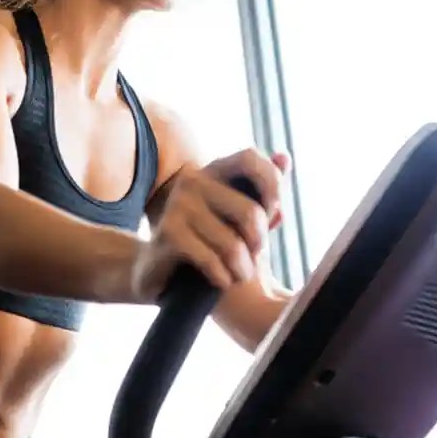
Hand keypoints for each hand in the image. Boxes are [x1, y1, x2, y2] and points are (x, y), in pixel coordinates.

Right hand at [129, 148, 290, 302]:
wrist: (152, 267)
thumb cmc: (203, 239)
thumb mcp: (235, 215)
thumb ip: (262, 190)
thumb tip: (284, 157)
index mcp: (212, 170)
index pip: (250, 158)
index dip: (271, 184)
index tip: (272, 212)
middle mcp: (192, 181)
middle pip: (251, 212)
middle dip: (259, 242)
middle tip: (252, 256)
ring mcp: (177, 206)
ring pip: (233, 244)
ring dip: (241, 268)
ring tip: (237, 273)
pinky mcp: (168, 234)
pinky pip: (212, 260)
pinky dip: (223, 277)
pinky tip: (220, 280)